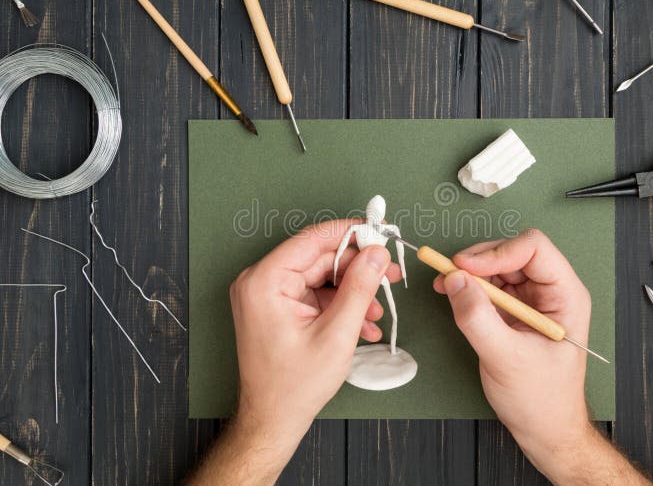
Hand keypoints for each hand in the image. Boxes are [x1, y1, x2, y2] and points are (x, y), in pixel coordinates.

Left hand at [188, 220, 401, 484]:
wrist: (273, 421)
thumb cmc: (293, 386)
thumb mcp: (337, 334)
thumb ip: (359, 288)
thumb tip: (377, 254)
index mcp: (265, 281)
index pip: (313, 239)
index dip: (351, 233)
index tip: (380, 232)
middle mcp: (262, 281)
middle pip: (320, 258)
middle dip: (358, 269)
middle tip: (391, 274)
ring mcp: (269, 295)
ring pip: (322, 277)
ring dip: (353, 293)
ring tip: (377, 312)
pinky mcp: (279, 308)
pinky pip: (316, 295)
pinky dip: (341, 306)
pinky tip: (363, 325)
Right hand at [433, 230, 597, 481]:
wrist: (544, 429)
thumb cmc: (540, 399)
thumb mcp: (505, 358)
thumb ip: (478, 318)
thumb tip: (455, 280)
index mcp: (565, 295)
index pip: (533, 249)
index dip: (497, 252)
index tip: (465, 268)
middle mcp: (551, 291)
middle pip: (512, 252)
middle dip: (478, 261)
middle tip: (448, 275)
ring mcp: (532, 301)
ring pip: (498, 267)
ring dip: (470, 273)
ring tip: (445, 285)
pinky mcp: (514, 312)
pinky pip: (490, 286)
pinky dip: (469, 287)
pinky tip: (452, 294)